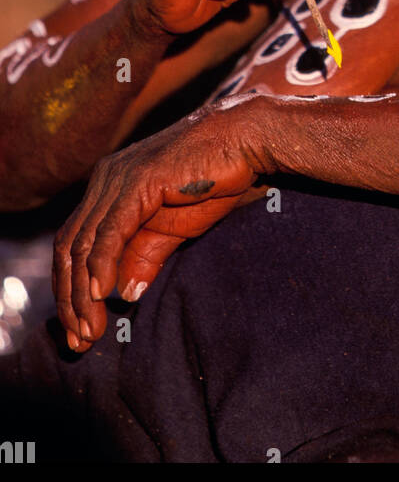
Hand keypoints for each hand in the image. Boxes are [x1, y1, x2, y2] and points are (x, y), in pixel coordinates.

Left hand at [52, 101, 267, 351]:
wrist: (246, 139)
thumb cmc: (216, 178)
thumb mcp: (174, 227)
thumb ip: (145, 254)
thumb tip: (124, 294)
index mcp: (109, 186)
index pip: (75, 243)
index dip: (71, 289)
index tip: (81, 329)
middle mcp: (105, 179)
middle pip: (70, 247)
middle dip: (70, 299)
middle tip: (80, 341)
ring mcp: (118, 178)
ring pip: (85, 244)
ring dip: (83, 292)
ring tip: (91, 329)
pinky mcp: (138, 181)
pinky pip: (110, 232)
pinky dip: (101, 266)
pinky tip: (102, 295)